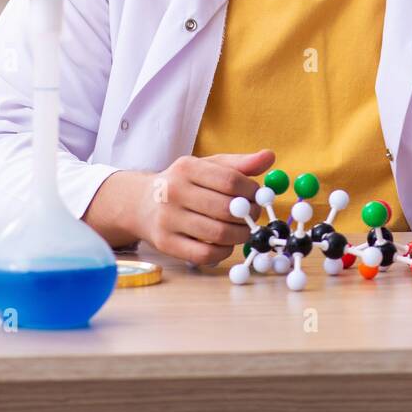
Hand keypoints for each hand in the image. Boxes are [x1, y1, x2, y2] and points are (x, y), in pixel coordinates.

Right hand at [142, 148, 275, 266]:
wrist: (142, 203)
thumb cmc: (185, 183)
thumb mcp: (208, 166)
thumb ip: (239, 163)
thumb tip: (269, 156)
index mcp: (186, 167)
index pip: (230, 180)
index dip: (252, 191)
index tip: (259, 196)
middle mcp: (174, 192)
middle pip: (225, 209)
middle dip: (248, 216)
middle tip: (254, 216)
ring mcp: (167, 219)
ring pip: (217, 234)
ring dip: (239, 235)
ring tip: (244, 230)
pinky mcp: (166, 243)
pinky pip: (204, 254)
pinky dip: (223, 252)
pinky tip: (226, 244)